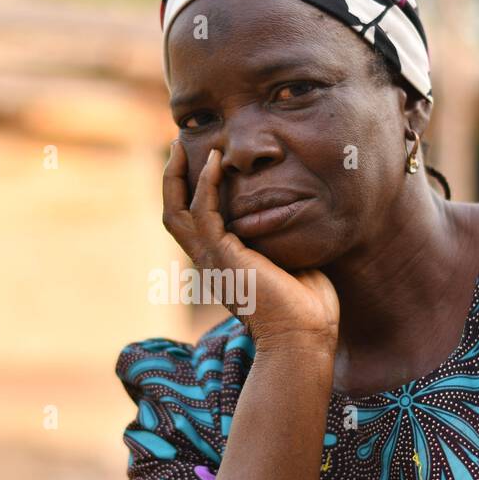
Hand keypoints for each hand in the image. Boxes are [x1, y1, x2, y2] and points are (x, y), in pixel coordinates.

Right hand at [161, 140, 339, 352]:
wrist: (305, 334)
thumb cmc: (307, 306)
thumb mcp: (290, 260)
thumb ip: (280, 238)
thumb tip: (292, 214)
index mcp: (223, 264)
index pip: (193, 222)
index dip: (190, 191)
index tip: (202, 160)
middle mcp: (210, 261)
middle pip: (172, 214)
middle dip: (171, 179)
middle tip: (177, 145)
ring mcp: (213, 260)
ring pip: (176, 211)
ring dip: (178, 175)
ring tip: (183, 145)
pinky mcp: (223, 256)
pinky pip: (204, 212)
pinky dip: (207, 184)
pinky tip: (216, 162)